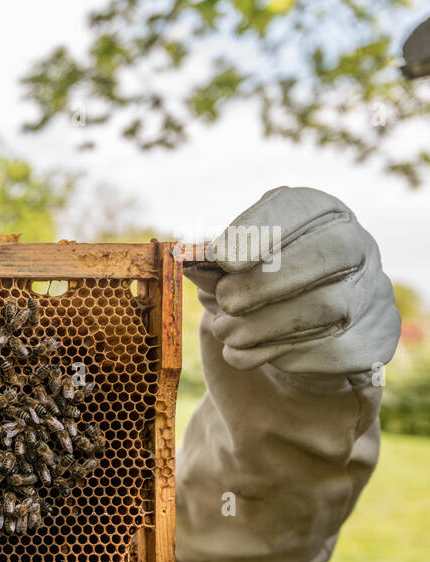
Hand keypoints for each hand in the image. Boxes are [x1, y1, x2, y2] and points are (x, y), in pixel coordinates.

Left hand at [183, 186, 399, 376]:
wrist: (293, 340)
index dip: (259, 230)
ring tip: (226, 333)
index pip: (303, 207)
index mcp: (321, 215)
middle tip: (224, 301)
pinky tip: (247, 353)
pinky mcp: (372, 340)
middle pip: (327, 254)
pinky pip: (331, 349)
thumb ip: (212, 263)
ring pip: (328, 305)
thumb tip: (189, 260)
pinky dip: (277, 354)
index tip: (220, 257)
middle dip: (265, 282)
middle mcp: (356, 247)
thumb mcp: (228, 271)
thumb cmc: (254, 291)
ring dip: (263, 324)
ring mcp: (371, 293)